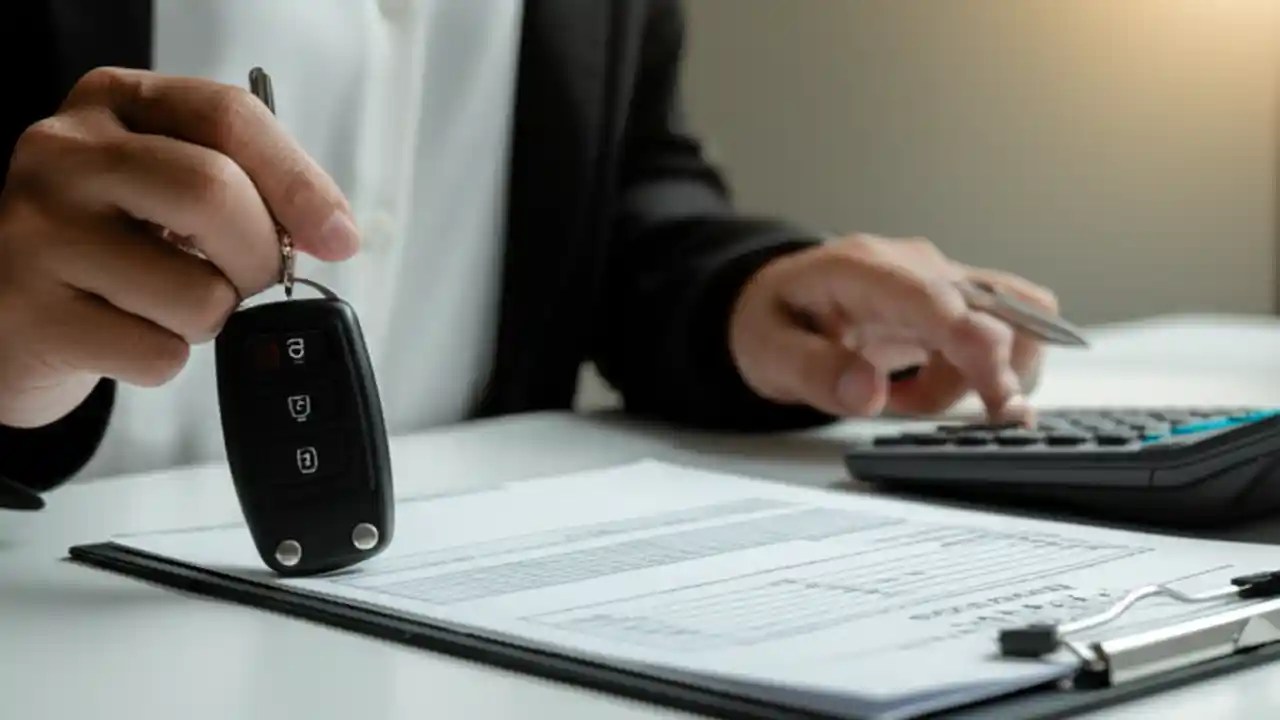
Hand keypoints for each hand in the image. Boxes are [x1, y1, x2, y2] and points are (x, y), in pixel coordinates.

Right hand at [0, 67, 358, 428]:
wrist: (7, 316)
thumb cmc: (107, 248)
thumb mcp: (165, 188)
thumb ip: (246, 188)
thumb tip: (332, 231)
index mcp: (112, 105)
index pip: (228, 116)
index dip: (299, 180)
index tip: (339, 236)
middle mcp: (63, 154)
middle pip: (213, 193)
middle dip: (259, 255)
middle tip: (245, 277)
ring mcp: (37, 231)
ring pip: (197, 291)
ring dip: (208, 318)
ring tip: (159, 303)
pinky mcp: (30, 313)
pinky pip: (158, 353)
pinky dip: (162, 359)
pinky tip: (121, 333)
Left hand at [728, 234, 1056, 422]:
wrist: (781, 302)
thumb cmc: (775, 322)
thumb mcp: (768, 353)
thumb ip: (813, 372)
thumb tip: (869, 394)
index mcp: (863, 269)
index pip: (933, 298)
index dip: (971, 341)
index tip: (997, 390)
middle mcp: (916, 266)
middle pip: (996, 308)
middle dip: (993, 373)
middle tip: (965, 419)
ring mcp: (945, 280)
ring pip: (1015, 324)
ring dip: (981, 377)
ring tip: (911, 398)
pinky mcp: (961, 303)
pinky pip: (1005, 337)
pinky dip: (980, 376)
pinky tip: (924, 388)